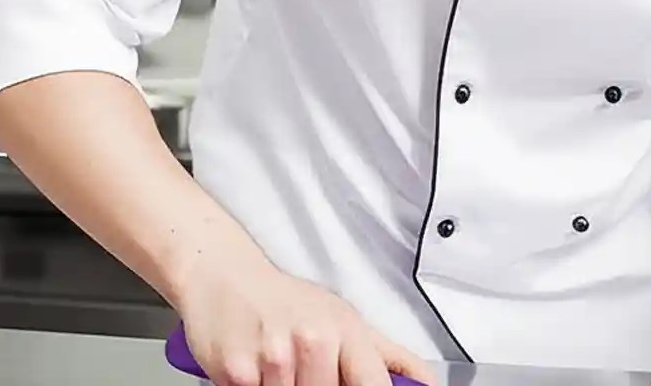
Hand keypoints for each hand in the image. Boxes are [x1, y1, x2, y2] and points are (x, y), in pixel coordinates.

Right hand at [175, 248, 434, 385]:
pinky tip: (254, 370)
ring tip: (278, 370)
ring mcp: (276, 356)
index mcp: (346, 331)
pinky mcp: (238, 370)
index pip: (374, 384)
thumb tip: (427, 383)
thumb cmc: (285, 302)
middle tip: (305, 373)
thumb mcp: (342, 318)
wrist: (223, 276)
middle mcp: (315, 341)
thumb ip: (386, 355)